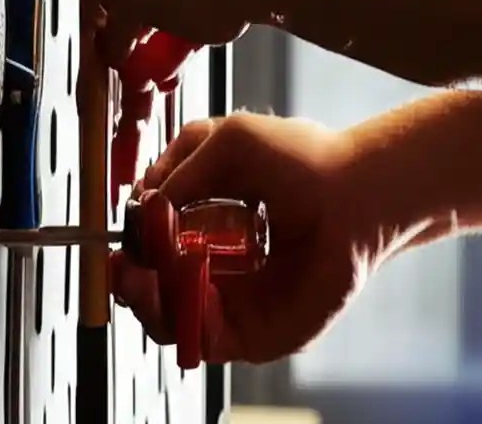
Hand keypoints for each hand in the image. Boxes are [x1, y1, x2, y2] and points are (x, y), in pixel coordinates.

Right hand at [112, 113, 377, 363]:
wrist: (358, 195)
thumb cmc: (303, 161)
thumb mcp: (227, 141)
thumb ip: (178, 173)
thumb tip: (143, 207)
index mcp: (198, 221)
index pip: (147, 244)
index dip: (130, 242)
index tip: (122, 234)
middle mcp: (210, 262)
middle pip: (148, 285)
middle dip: (127, 277)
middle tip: (124, 265)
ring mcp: (228, 299)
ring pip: (165, 316)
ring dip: (143, 300)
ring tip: (143, 279)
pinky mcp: (248, 331)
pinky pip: (197, 339)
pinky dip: (179, 319)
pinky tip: (181, 290)